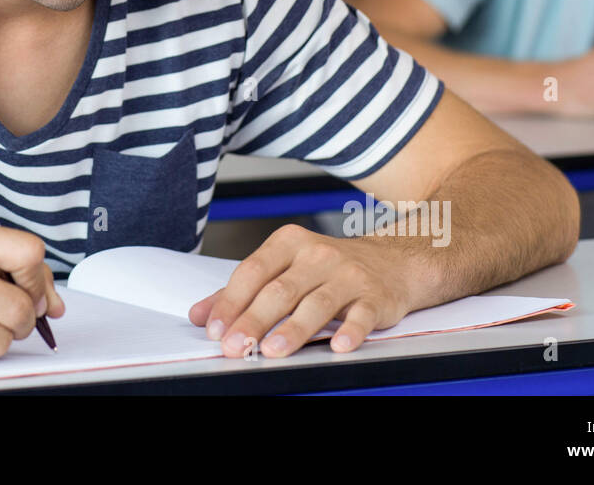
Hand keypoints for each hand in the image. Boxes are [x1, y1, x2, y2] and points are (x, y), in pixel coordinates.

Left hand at [188, 225, 414, 356]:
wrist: (393, 261)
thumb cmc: (328, 268)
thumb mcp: (284, 267)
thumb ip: (242, 290)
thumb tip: (199, 314)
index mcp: (288, 243)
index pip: (252, 272)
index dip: (230, 302)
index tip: (214, 328)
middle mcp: (317, 254)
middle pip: (279, 290)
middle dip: (253, 321)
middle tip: (235, 347)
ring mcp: (348, 275)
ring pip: (316, 304)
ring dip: (293, 329)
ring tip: (273, 351)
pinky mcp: (375, 297)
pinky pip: (361, 315)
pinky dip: (351, 331)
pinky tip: (339, 345)